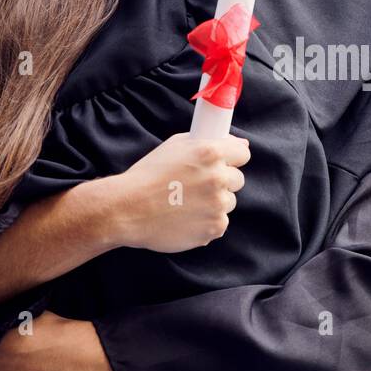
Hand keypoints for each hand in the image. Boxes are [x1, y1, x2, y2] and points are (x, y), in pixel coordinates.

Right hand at [106, 132, 250, 252]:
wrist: (127, 210)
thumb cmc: (147, 175)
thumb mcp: (174, 146)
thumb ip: (210, 142)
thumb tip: (242, 144)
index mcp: (211, 153)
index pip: (243, 154)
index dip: (232, 159)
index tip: (223, 164)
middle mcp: (218, 177)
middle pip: (237, 180)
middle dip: (221, 182)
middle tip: (196, 187)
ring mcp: (218, 205)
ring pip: (228, 202)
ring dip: (214, 203)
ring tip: (186, 204)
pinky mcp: (215, 228)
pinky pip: (219, 223)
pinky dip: (206, 222)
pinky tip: (185, 218)